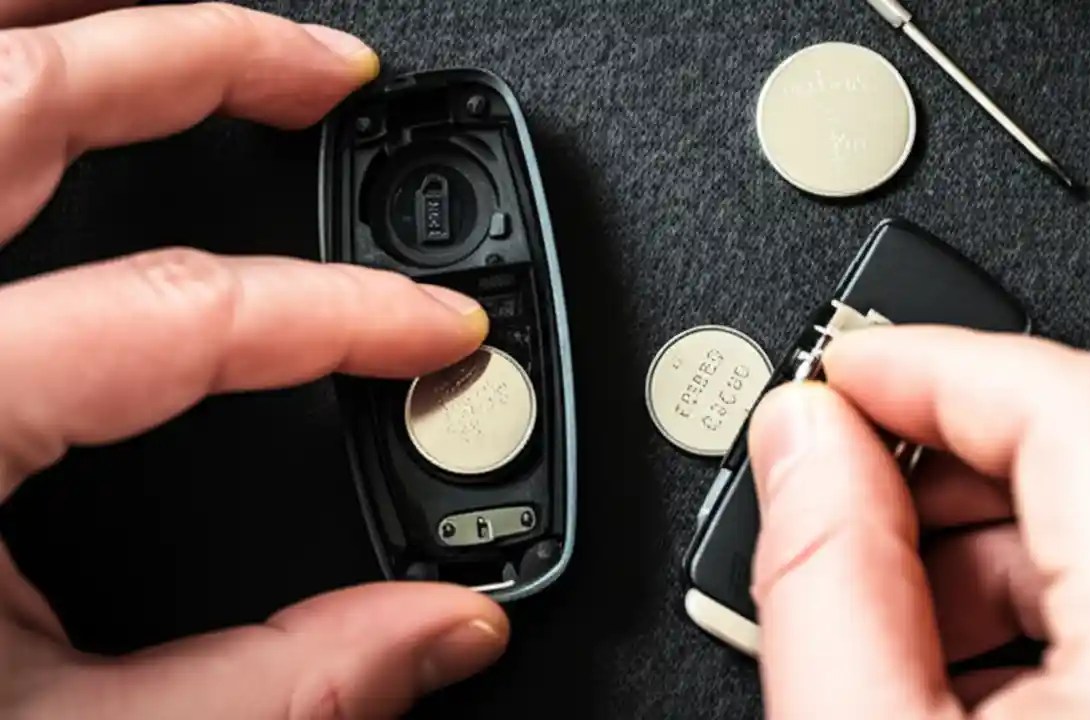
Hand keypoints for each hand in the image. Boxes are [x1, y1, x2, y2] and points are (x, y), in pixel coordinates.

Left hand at [0, 3, 507, 716]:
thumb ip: (277, 684)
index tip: (432, 335)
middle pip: (31, 100)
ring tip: (177, 11)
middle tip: (326, 75)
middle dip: (207, 58)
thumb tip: (439, 634)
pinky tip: (32, 69)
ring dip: (67, 16)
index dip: (339, 315)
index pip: (180, 312)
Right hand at [747, 326, 1089, 717]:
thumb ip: (826, 577)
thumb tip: (806, 438)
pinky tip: (975, 660)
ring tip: (900, 594)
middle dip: (966, 442)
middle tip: (856, 469)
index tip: (851, 374)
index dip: (937, 365)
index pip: (1079, 408)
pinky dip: (1069, 594)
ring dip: (1012, 525)